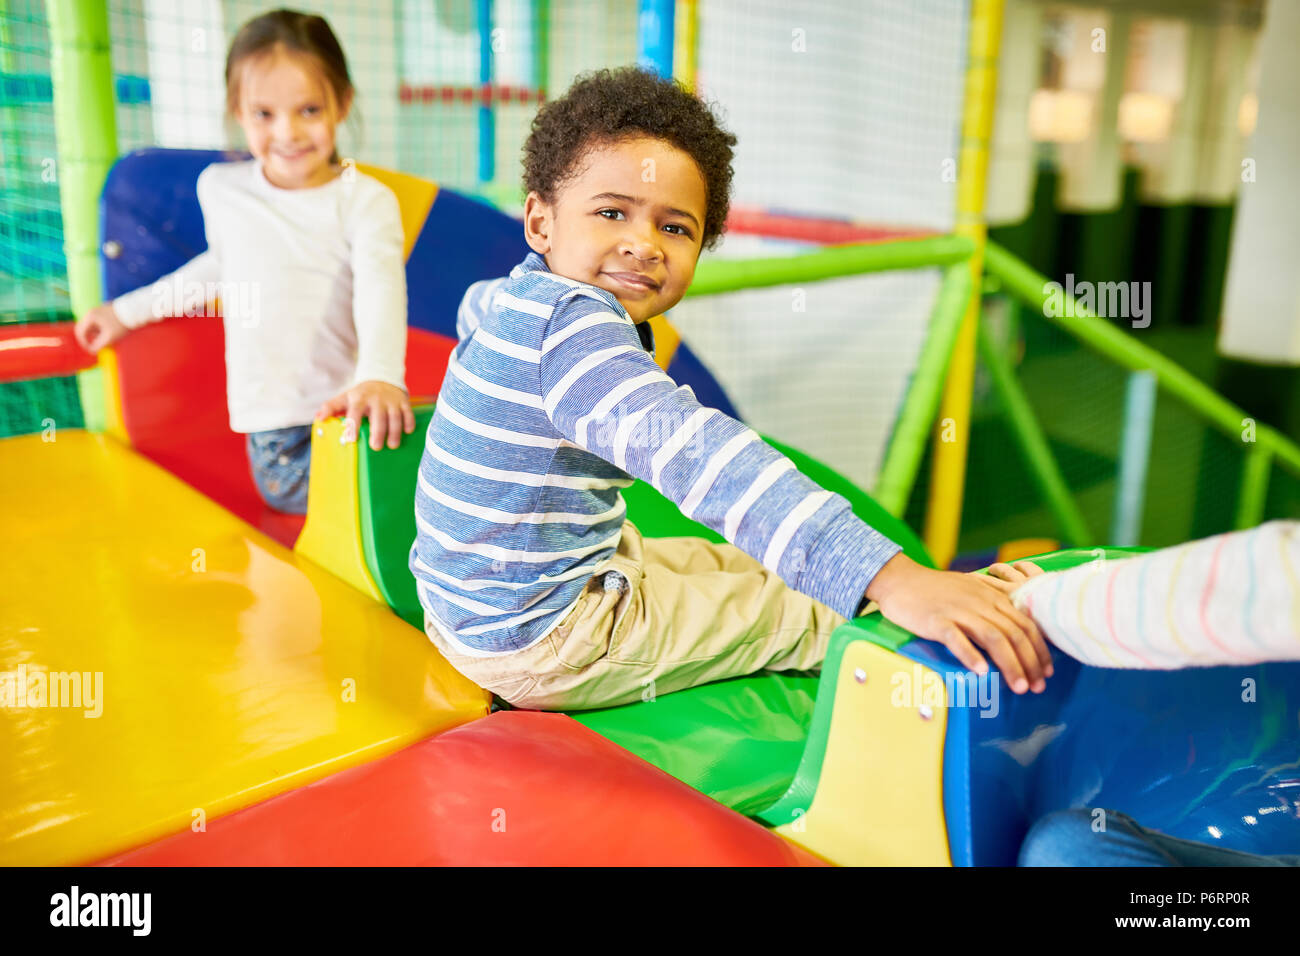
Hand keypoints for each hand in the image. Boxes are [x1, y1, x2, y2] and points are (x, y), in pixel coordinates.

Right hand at [74, 303, 130, 352]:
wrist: (133, 311)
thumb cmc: (120, 324)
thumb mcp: (110, 337)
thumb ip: (98, 345)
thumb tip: (92, 350)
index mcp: (90, 318)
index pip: (80, 333)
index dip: (84, 344)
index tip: (92, 350)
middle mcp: (91, 312)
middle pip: (83, 329)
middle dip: (88, 339)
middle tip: (96, 347)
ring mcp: (96, 311)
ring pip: (90, 326)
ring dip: (94, 335)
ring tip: (105, 339)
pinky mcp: (103, 312)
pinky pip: (96, 323)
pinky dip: (99, 330)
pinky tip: (109, 333)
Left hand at [313, 380, 414, 450]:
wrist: (382, 379)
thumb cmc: (361, 395)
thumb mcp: (345, 398)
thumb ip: (331, 407)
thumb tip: (319, 418)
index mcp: (359, 399)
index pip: (355, 411)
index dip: (353, 424)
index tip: (351, 439)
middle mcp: (376, 399)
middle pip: (378, 417)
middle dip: (378, 432)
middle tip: (376, 447)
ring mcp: (391, 401)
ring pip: (394, 416)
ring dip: (394, 431)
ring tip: (392, 445)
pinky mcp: (403, 402)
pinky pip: (408, 413)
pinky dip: (409, 422)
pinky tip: (407, 431)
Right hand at [864, 552, 1052, 693]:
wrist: (900, 579)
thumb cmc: (935, 590)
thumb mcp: (971, 592)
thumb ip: (991, 608)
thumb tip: (1012, 635)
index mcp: (991, 597)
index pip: (1026, 624)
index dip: (1040, 650)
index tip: (1046, 672)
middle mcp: (980, 603)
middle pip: (1014, 634)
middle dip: (1030, 663)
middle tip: (1037, 687)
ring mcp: (958, 610)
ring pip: (993, 638)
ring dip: (1010, 664)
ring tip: (1019, 687)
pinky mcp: (936, 620)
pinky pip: (957, 638)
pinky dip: (971, 656)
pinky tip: (981, 673)